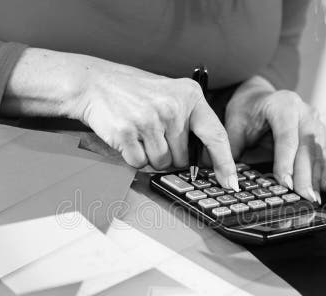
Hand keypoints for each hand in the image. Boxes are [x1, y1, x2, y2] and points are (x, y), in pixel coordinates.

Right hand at [3, 49, 238, 190]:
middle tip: (153, 133)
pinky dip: (132, 156)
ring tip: (139, 132)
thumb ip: (189, 121)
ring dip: (149, 156)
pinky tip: (127, 136)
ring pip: (161, 163)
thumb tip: (204, 160)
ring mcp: (150, 120)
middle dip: (169, 154)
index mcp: (189, 95)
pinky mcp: (128, 132)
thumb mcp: (170, 94)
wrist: (94, 83)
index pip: (216, 135)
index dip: (225, 163)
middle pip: (183, 157)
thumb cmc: (134, 93)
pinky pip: (139, 163)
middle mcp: (172, 107)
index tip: (231, 182)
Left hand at [225, 76, 325, 202]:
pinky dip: (323, 171)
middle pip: (307, 146)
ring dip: (317, 177)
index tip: (285, 183)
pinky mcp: (319, 132)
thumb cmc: (247, 109)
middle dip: (306, 175)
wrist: (259, 96)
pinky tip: (323, 186)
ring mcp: (314, 121)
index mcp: (282, 105)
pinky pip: (324, 153)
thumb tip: (226, 177)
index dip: (286, 161)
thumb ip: (231, 150)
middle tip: (304, 197)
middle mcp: (303, 111)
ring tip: (312, 198)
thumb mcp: (235, 124)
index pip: (286, 137)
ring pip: (318, 152)